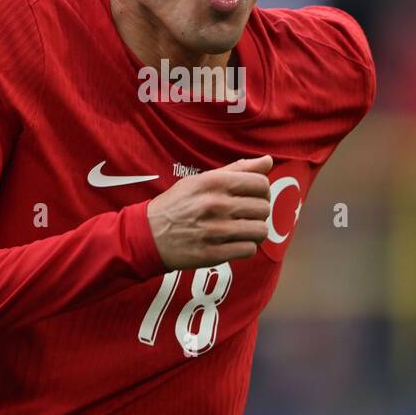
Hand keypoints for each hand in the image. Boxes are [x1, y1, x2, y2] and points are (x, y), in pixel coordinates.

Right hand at [146, 155, 272, 269]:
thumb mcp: (200, 180)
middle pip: (263, 207)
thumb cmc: (177, 204)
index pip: (260, 183)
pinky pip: (248, 250)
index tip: (254, 196)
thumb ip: (236, 169)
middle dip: (259, 212)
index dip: (262, 190)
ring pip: (260, 230)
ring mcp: (215, 230)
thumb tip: (268, 161)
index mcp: (213, 183)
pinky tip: (236, 243)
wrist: (147, 234)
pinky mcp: (213, 253)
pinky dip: (246, 247)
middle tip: (247, 215)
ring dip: (255, 232)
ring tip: (244, 230)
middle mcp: (215, 204)